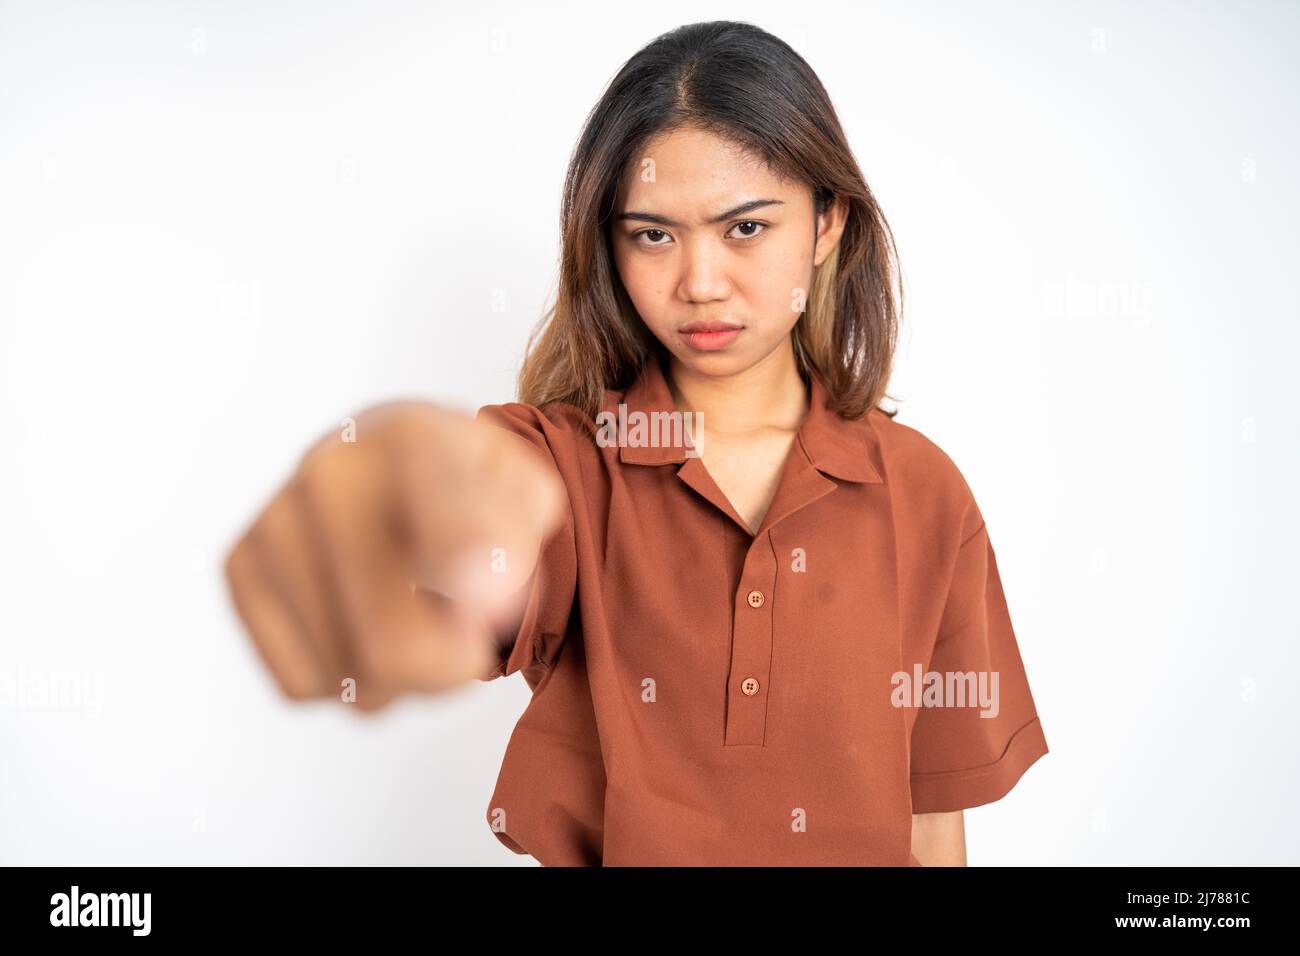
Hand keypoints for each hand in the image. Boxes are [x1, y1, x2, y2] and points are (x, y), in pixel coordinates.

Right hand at [223, 401, 565, 710]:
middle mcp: (328, 471)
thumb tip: (477, 593)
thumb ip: (518, 533)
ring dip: (404, 677)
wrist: (390, 458)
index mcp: (417, 440)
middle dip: (448, 666)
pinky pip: (306, 683)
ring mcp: (275, 520)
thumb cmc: (470, 487)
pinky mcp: (240, 566)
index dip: (471, 581)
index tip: (491, 605)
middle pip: (391, 648)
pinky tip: (365, 620)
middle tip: (471, 639)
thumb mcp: (524, 494)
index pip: (445, 531)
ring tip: (417, 612)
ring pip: (350, 678)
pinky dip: (348, 676)